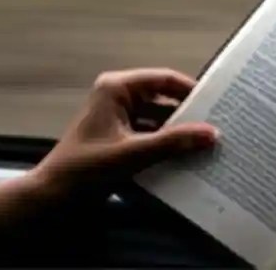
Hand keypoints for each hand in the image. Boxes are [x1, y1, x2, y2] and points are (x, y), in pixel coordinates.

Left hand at [31, 68, 218, 201]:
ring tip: (211, 147)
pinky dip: (167, 146)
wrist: (54, 196)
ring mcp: (118, 118)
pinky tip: (189, 159)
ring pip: (159, 120)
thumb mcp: (132, 154)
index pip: (163, 79)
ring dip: (179, 134)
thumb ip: (173, 142)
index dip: (191, 90)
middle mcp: (117, 97)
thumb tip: (211, 133)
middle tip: (220, 129)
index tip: (220, 105)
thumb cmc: (85, 169)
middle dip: (189, 116)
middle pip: (163, 100)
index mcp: (116, 88)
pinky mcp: (119, 138)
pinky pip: (150, 136)